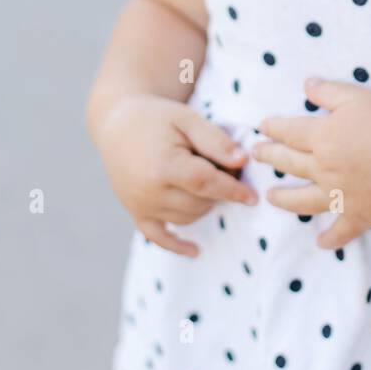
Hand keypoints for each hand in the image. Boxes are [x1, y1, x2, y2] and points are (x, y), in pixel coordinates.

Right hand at [94, 95, 258, 255]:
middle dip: (219, 191)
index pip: (205, 183)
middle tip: (223, 169)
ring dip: (204, 204)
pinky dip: (177, 245)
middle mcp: (149, 191)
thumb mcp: (187, 119)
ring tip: (204, 178)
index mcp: (162, 165)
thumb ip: (215, 140)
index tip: (253, 196)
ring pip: (188, 217)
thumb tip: (242, 161)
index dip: (232, 189)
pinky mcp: (135, 213)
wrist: (118, 124)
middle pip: (199, 202)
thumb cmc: (157, 118)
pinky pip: (158, 237)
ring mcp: (140, 206)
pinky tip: (195, 251)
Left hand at [251, 77, 370, 249]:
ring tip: (270, 197)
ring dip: (283, 199)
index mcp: (321, 138)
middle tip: (256, 154)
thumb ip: (328, 91)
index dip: (273, 128)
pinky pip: (340, 231)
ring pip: (303, 201)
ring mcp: (339, 196)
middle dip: (270, 157)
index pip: (288, 132)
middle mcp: (323, 169)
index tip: (262, 126)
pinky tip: (320, 242)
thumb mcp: (357, 96)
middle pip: (289, 163)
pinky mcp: (360, 215)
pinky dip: (330, 239)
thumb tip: (306, 85)